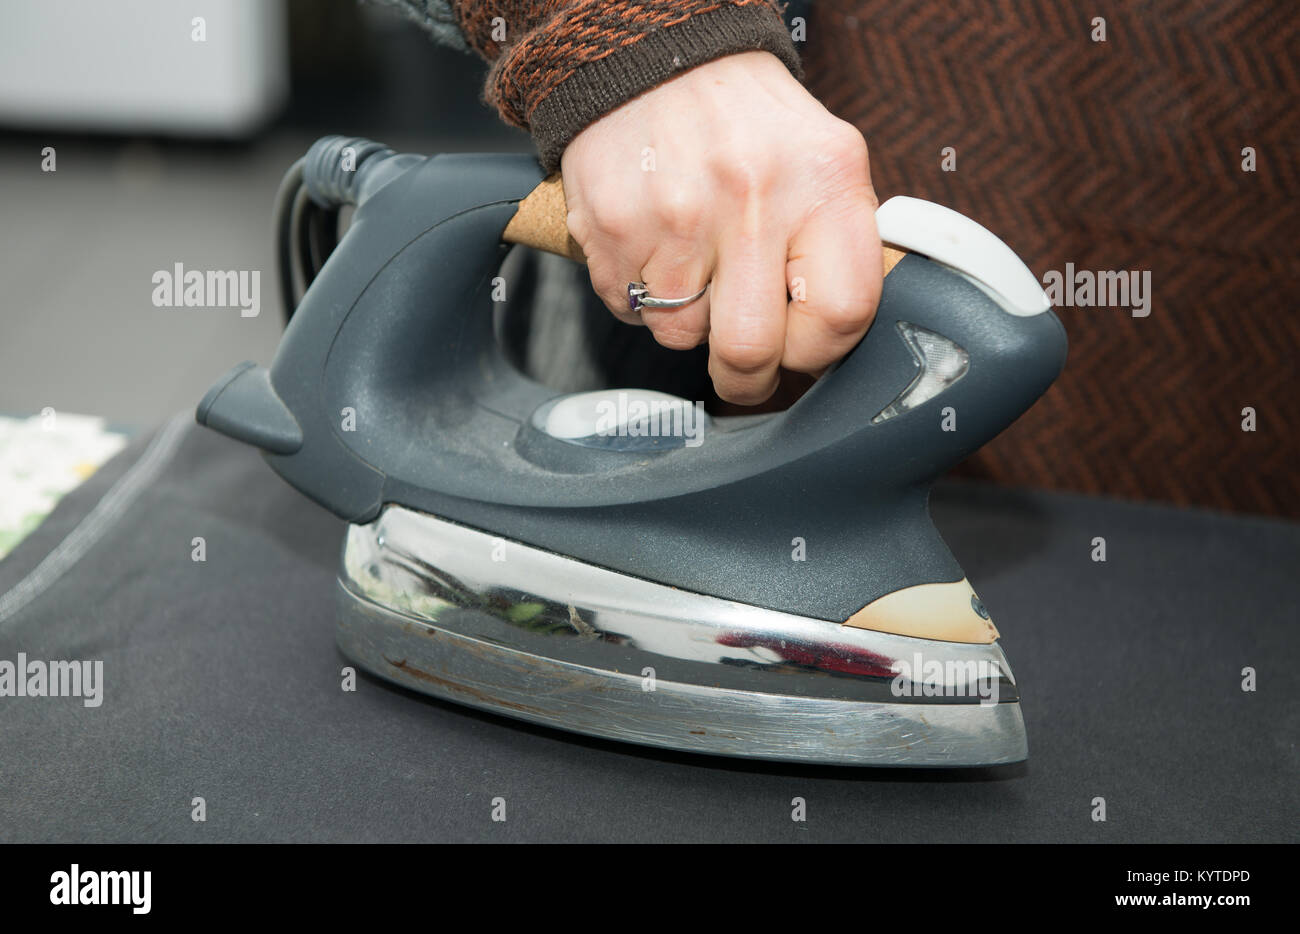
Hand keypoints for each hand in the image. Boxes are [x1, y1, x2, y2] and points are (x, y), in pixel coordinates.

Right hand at [560, 50, 881, 404]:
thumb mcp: (824, 159)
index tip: (802, 347)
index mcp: (822, 181)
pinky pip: (630, 310)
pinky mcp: (610, 229)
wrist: (652, 55)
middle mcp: (750, 199)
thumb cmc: (744, 119)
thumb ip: (838, 244)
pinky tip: (655, 246)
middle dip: (747, 378)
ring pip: (681, 335)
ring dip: (688, 320)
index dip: (819, 350)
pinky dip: (642, 294)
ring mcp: (673, 218)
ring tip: (693, 263)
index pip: (841, 314)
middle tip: (745, 367)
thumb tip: (832, 335)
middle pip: (749, 350)